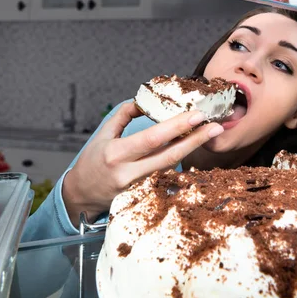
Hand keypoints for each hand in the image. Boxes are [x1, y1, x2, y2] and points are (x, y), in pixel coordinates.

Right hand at [62, 102, 224, 224]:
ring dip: (192, 149)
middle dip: (195, 139)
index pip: (152, 138)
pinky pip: (165, 175)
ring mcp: (137, 187)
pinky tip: (192, 148)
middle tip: (215, 126)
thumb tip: (144, 101)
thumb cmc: (91, 162)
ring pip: (171, 167)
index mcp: (116, 153)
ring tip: (209, 133)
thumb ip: (123, 115)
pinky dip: (180, 161)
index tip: (196, 115)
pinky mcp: (143, 196)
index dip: (177, 127)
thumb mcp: (102, 134)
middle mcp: (128, 173)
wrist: (81, 195)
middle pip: (169, 156)